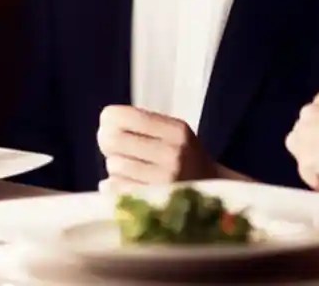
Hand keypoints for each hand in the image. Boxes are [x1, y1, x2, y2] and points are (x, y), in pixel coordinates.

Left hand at [96, 105, 218, 190]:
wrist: (213, 195)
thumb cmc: (183, 159)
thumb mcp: (174, 134)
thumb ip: (143, 124)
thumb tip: (106, 122)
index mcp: (177, 130)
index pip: (124, 116)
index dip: (109, 119)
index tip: (109, 125)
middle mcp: (174, 153)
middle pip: (113, 139)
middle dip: (107, 142)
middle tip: (111, 146)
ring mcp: (164, 180)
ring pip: (113, 164)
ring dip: (115, 166)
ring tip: (131, 168)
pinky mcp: (154, 201)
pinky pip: (115, 187)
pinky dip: (114, 184)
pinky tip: (127, 182)